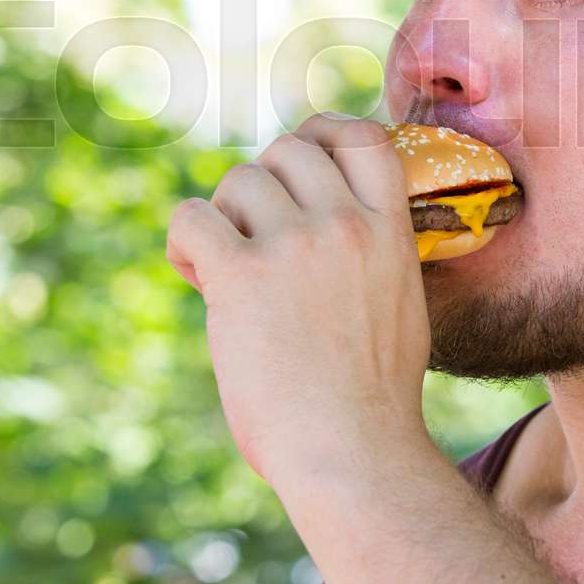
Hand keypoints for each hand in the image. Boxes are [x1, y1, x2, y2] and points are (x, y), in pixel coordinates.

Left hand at [165, 113, 431, 488]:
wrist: (352, 450)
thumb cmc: (372, 397)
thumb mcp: (399, 301)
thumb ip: (371, 252)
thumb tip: (328, 222)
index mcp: (390, 231)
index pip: (362, 137)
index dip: (323, 133)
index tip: (301, 157)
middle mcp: (345, 225)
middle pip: (288, 149)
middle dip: (262, 182)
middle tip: (251, 232)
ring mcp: (295, 246)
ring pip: (238, 180)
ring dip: (223, 216)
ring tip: (223, 267)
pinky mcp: (242, 276)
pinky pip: (192, 218)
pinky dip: (184, 242)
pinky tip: (196, 276)